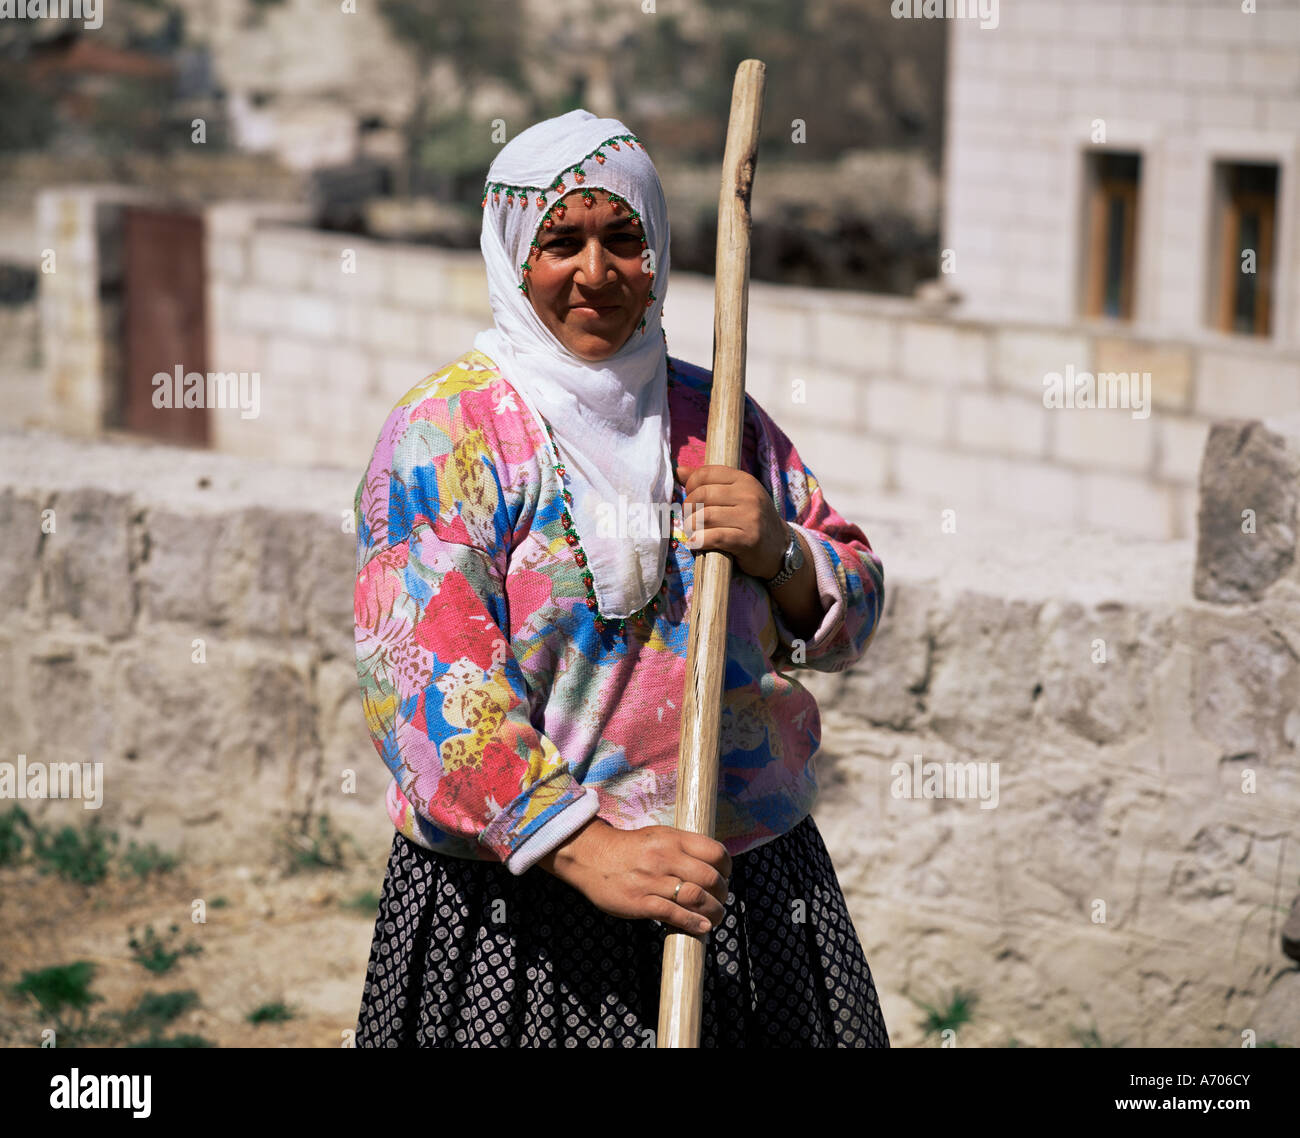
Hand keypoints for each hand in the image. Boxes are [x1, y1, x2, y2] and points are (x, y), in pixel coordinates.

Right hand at [544, 817, 732, 935]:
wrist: (590, 856)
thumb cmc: (630, 849)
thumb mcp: (659, 838)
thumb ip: (683, 849)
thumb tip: (712, 868)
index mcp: (672, 839)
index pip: (715, 852)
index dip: (726, 869)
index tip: (724, 878)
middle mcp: (665, 857)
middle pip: (709, 878)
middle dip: (722, 894)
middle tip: (720, 901)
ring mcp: (652, 880)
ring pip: (695, 897)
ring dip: (712, 912)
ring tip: (714, 918)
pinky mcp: (639, 902)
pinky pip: (673, 913)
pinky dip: (692, 923)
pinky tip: (701, 928)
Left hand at [675, 462, 786, 580]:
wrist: (779, 547)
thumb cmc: (750, 519)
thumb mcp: (735, 495)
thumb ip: (708, 482)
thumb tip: (679, 471)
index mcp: (744, 480)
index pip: (705, 473)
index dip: (690, 486)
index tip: (692, 499)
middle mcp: (749, 496)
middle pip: (702, 495)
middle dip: (688, 508)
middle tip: (689, 519)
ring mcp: (750, 518)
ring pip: (704, 516)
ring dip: (691, 526)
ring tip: (693, 532)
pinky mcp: (748, 540)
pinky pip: (713, 537)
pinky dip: (699, 541)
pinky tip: (696, 543)